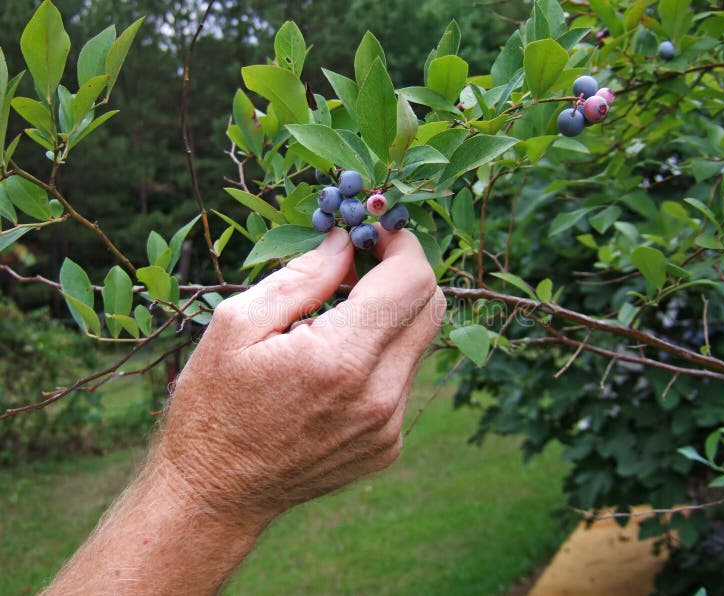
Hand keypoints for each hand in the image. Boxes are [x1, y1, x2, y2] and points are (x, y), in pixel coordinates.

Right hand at [157, 226, 444, 522]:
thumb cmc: (213, 406)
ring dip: (391, 313)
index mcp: (340, 359)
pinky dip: (382, 354)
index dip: (400, 243)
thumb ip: (301, 278)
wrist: (217, 494)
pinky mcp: (389, 444)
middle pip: (432, 306)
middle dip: (403, 271)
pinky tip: (338, 360)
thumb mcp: (237, 326)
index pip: (411, 281)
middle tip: (359, 262)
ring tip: (339, 313)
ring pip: (420, 341)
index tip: (372, 230)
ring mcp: (389, 426)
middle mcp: (378, 396)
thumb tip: (345, 243)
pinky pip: (404, 377)